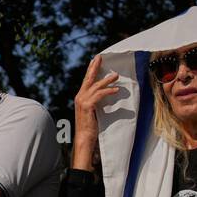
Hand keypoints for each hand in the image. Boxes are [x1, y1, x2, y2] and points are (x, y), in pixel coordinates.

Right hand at [74, 55, 119, 170]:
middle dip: (94, 67)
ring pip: (95, 86)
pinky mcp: (87, 106)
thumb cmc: (90, 128)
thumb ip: (98, 103)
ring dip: (107, 80)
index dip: (91, 70)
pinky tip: (116, 90)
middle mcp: (80, 97)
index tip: (95, 61)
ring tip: (116, 76)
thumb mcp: (94, 113)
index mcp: (81, 98)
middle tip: (100, 57)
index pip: (86, 81)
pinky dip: (108, 91)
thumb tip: (108, 96)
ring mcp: (82, 101)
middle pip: (88, 79)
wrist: (84, 138)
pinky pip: (99, 95)